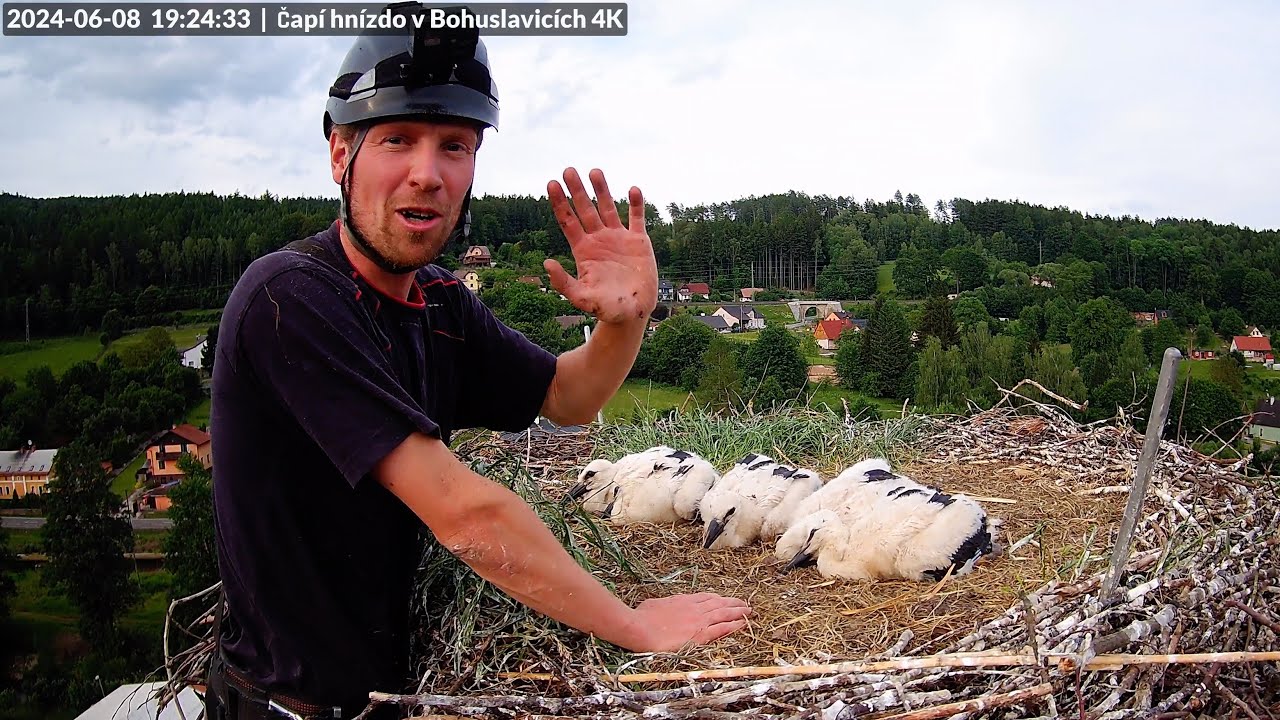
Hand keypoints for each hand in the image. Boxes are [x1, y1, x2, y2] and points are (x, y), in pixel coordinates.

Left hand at [545, 168, 658, 324]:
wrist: (632, 312)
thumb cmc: (606, 308)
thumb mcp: (582, 297)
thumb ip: (563, 282)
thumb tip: (546, 263)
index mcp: (583, 250)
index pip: (568, 221)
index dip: (560, 203)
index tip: (551, 184)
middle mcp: (598, 240)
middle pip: (585, 209)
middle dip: (577, 190)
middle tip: (568, 170)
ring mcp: (618, 238)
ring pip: (608, 208)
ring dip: (602, 190)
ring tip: (594, 171)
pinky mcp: (638, 241)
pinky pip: (636, 218)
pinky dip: (636, 204)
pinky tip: (633, 190)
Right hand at [621, 592, 751, 652]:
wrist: (639, 628)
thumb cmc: (641, 617)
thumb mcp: (652, 604)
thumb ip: (662, 605)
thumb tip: (660, 605)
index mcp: (682, 600)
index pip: (706, 597)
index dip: (717, 598)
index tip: (724, 599)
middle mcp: (694, 607)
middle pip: (719, 603)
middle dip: (733, 603)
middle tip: (744, 603)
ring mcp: (698, 620)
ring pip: (724, 613)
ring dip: (738, 611)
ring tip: (749, 611)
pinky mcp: (700, 634)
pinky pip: (722, 628)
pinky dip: (734, 625)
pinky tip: (743, 624)